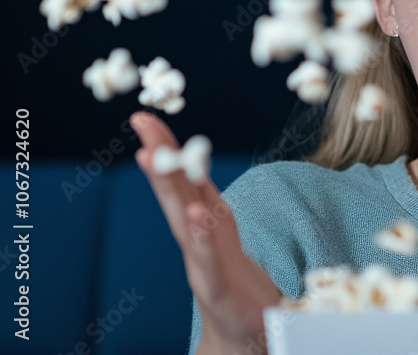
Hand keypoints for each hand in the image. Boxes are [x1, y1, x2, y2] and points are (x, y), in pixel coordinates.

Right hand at [131, 111, 282, 353]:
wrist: (244, 332)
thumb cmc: (232, 282)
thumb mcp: (219, 236)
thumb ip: (205, 205)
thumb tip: (190, 173)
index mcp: (201, 221)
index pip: (180, 178)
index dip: (164, 148)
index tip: (146, 116)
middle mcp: (196, 237)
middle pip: (175, 190)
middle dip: (159, 155)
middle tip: (142, 122)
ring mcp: (204, 261)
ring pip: (184, 217)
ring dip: (171, 187)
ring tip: (156, 156)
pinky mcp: (218, 286)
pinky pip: (209, 256)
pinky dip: (200, 235)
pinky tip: (195, 214)